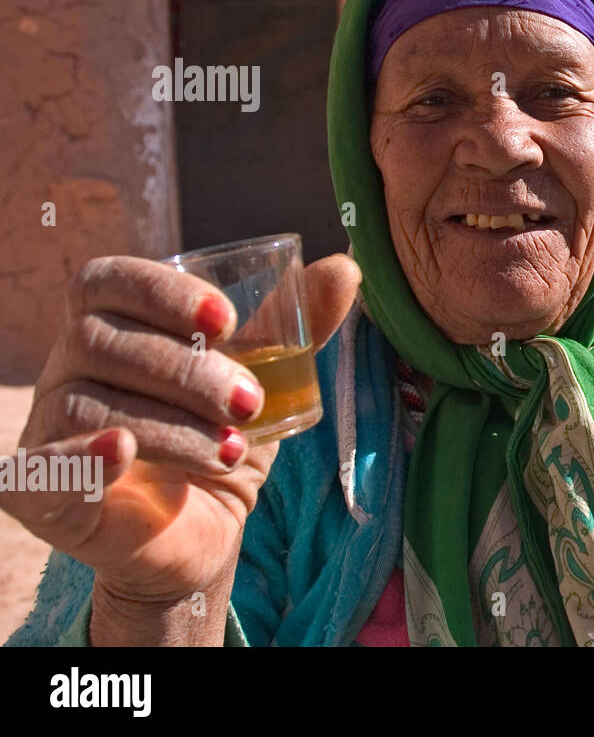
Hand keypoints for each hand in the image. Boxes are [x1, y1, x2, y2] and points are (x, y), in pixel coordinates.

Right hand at [2, 252, 359, 634]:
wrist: (204, 535)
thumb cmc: (219, 437)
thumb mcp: (265, 381)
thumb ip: (297, 326)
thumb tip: (346, 269)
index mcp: (111, 329)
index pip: (106, 282)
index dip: (160, 290)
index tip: (227, 319)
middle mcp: (66, 372)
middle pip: (97, 340)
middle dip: (185, 370)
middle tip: (249, 402)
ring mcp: (47, 432)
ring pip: (88, 406)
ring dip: (170, 425)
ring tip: (232, 450)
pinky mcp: (41, 497)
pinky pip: (36, 472)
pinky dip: (81, 458)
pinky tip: (124, 452)